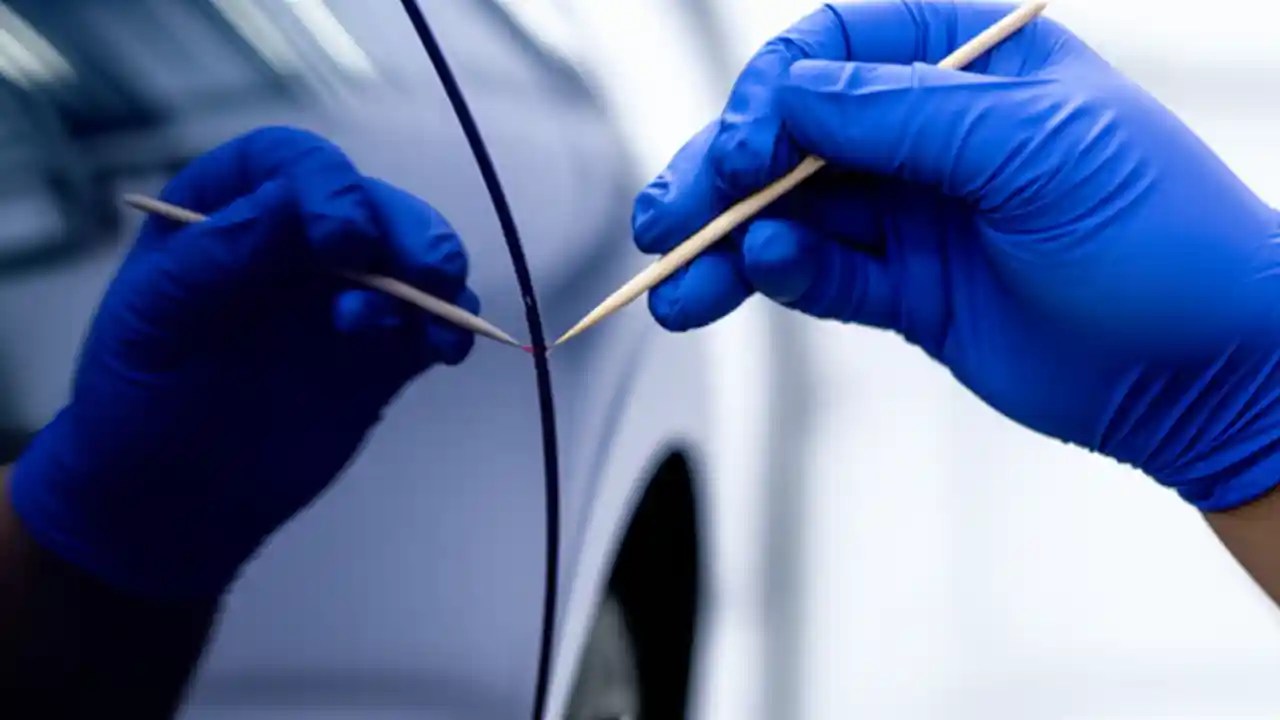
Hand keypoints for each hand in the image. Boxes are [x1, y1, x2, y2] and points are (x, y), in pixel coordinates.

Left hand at [10, 127, 479, 597]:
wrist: (173, 490)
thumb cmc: (140, 393)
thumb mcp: (153, 318)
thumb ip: (218, 256)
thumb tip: (293, 202)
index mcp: (231, 208)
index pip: (294, 165)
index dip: (328, 186)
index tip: (344, 239)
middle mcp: (299, 237)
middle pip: (373, 204)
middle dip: (408, 232)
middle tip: (425, 275)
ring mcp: (349, 291)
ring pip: (415, 256)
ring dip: (436, 280)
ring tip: (427, 332)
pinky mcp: (383, 350)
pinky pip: (431, 321)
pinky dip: (452, 328)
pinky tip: (445, 352)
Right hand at [633, 2, 1279, 510]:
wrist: (1206, 374)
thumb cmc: (1165, 238)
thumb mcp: (1036, 147)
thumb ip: (904, 115)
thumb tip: (793, 97)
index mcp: (975, 63)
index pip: (839, 47)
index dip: (775, 93)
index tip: (745, 144)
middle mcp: (936, 131)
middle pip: (796, 135)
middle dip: (723, 173)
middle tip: (667, 217)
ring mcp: (918, 213)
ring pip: (795, 214)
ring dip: (728, 242)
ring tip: (677, 282)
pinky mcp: (907, 290)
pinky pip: (825, 275)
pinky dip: (784, 276)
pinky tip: (755, 279)